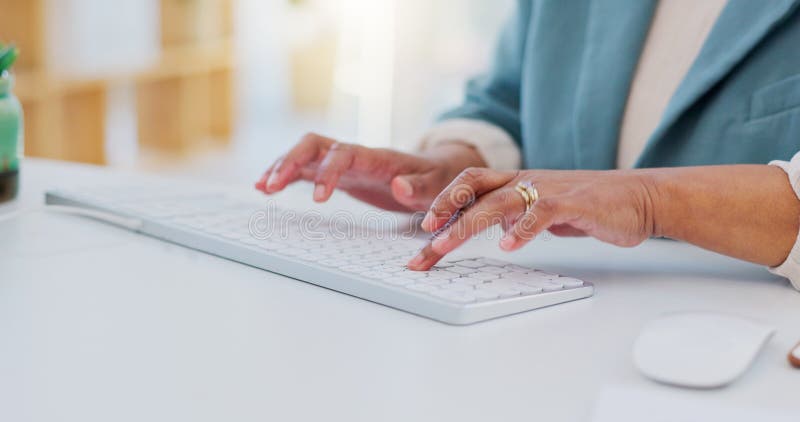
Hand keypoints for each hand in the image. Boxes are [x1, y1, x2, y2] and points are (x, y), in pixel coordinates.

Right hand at [255, 133, 484, 211]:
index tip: (318, 199)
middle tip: (272, 186)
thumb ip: (418, 187)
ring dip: (282, 166)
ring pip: (305, 153)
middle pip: (316, 144)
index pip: (345, 154)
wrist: (438, 172)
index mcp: (378, 158)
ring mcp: (344, 162)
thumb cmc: (439, 180)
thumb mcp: (437, 187)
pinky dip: (285, 175)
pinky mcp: (338, 173)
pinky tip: (265, 187)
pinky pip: (306, 168)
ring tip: (262, 187)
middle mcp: (356, 154)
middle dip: (291, 161)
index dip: (328, 172)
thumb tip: (397, 184)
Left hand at [407, 167, 658, 269]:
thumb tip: (493, 228)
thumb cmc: (591, 206)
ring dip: (467, 225)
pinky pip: (542, 213)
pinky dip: (523, 228)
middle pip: (473, 191)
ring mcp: (549, 189)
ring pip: (498, 202)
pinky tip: (508, 245)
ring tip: (444, 246)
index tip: (422, 232)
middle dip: (443, 213)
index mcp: (517, 182)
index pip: (469, 187)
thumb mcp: (543, 210)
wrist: (641, 197)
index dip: (443, 204)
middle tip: (423, 240)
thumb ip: (517, 215)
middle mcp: (527, 181)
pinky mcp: (574, 202)